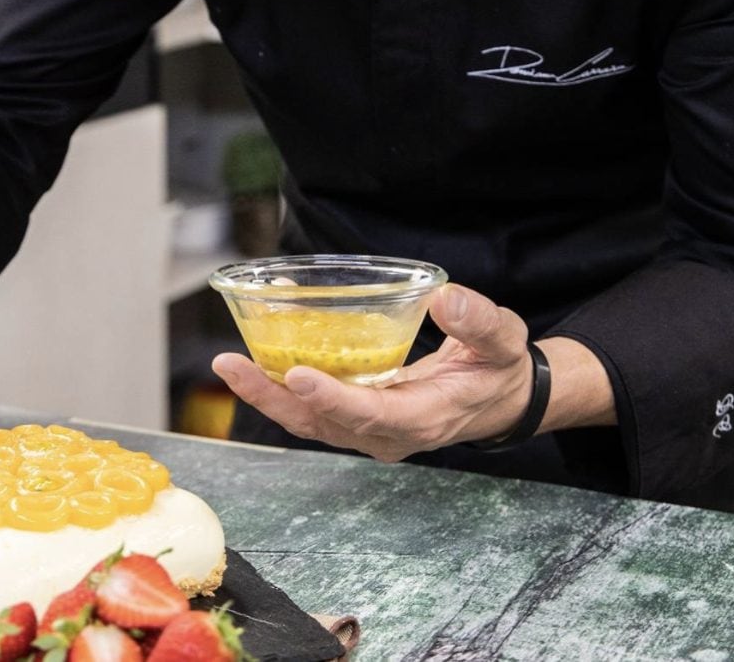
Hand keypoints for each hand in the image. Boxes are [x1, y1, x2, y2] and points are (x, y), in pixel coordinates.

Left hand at [212, 283, 537, 461]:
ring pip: (308, 420)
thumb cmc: (500, 366)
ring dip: (267, 393)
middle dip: (274, 396)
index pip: (371, 414)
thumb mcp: (504, 339)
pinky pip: (312, 408)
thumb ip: (479, 321)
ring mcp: (370, 429)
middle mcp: (390, 432)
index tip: (297, 374)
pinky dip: (281, 386)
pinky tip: (257, 357)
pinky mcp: (358, 417)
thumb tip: (447, 300)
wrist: (502, 395)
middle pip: (322, 423)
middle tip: (231, 366)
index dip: (332, 397)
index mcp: (425, 417)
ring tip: (229, 364)